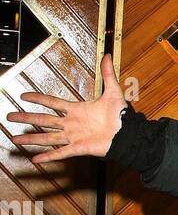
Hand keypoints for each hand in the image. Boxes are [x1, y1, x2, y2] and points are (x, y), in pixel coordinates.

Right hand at [7, 53, 127, 162]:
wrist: (128, 134)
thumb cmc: (121, 116)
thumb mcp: (113, 92)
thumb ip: (108, 74)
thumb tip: (107, 55)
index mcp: (77, 110)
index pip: (52, 102)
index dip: (37, 99)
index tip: (23, 96)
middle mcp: (71, 124)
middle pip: (43, 120)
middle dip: (25, 117)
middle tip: (9, 117)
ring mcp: (73, 137)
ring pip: (47, 137)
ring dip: (31, 138)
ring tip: (15, 140)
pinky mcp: (79, 148)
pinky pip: (61, 153)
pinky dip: (48, 156)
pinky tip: (35, 159)